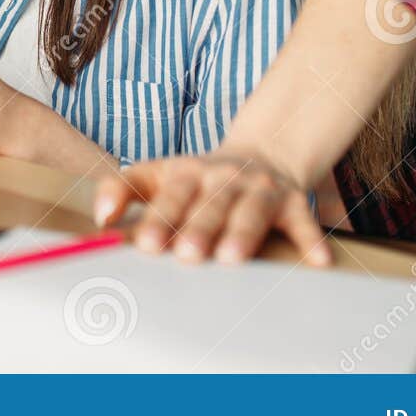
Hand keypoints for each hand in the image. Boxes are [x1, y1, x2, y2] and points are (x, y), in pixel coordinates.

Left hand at [94, 147, 331, 266]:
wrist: (261, 154)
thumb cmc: (198, 179)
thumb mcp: (156, 175)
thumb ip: (121, 190)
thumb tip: (99, 218)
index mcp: (186, 172)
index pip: (169, 195)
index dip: (159, 218)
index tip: (146, 243)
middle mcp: (223, 178)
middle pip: (209, 204)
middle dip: (198, 228)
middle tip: (188, 255)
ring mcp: (259, 189)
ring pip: (251, 211)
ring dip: (243, 233)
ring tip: (232, 259)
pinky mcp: (293, 202)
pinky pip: (303, 221)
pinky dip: (311, 239)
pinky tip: (316, 261)